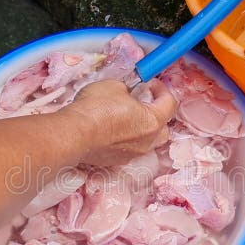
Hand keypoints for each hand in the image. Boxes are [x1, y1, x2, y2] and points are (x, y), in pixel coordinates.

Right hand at [60, 79, 175, 165]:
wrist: (74, 133)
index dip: (161, 90)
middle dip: (156, 113)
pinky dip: (125, 139)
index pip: (169, 104)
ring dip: (141, 128)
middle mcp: (147, 142)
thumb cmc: (96, 108)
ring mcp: (132, 154)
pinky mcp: (116, 161)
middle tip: (143, 102)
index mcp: (152, 121)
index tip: (151, 84)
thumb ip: (128, 90)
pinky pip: (129, 148)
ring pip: (146, 141)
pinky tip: (112, 130)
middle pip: (162, 127)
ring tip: (127, 117)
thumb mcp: (115, 86)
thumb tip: (127, 93)